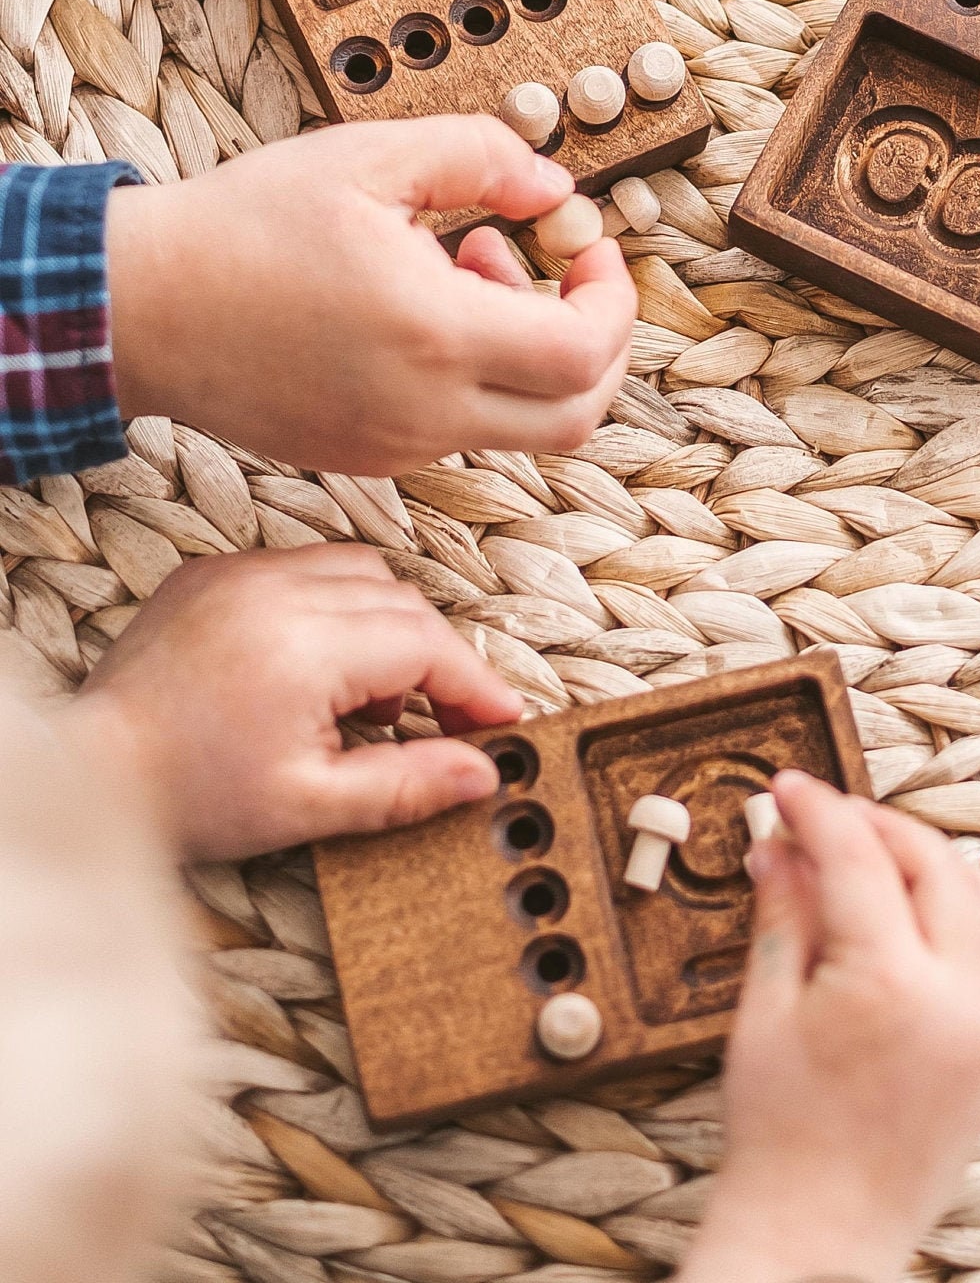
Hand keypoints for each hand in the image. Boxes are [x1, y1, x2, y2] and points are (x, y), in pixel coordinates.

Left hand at [71, 546, 520, 859]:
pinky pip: (302, 565)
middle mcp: (279, 589)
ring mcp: (242, 571)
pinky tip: (312, 667)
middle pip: (403, 603)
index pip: (427, 645)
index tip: (503, 722)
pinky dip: (330, 605)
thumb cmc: (189, 797)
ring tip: (363, 700)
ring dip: (385, 623)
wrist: (86, 774)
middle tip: (437, 723)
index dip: (474, 685)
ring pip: (359, 572)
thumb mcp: (307, 804)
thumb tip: (483, 773)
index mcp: (307, 647)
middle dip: (433, 662)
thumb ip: (404, 785)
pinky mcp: (211, 570)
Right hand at [107, 118, 635, 471]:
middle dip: (598, 339)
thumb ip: (482, 158)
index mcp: (433, 338)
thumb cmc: (244, 225)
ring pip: (519, 427)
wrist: (139, 307)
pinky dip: (476, 373)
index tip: (590, 244)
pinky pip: (458, 430)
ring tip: (468, 261)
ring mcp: (392, 447)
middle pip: (577, 415)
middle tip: (565, 269)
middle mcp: (421, 413)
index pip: (585, 353)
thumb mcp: (370, 156)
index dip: (614, 297)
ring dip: (529, 350)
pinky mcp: (361, 457)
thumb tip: (556, 190)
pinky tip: (425, 303)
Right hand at [683, 776, 979, 1282]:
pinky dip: (975, 913)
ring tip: (879, 857)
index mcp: (891, 987)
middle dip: (878, 827)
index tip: (787, 787)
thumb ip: (782, 915)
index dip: (818, 810)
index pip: (858, 858)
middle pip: (935, 863)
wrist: (819, 1239)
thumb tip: (780, 841)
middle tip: (825, 817)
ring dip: (938, 862)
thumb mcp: (764, 1015)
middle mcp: (961, 1000)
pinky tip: (928, 912)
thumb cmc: (780, 1141)